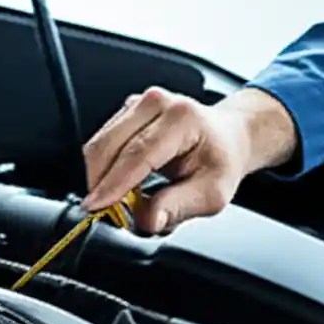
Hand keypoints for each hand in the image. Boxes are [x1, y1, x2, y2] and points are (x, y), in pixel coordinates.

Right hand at [80, 85, 297, 233]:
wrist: (227, 138)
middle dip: (100, 184)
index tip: (95, 208)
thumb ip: (179, 207)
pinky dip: (104, 169)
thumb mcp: (213, 192)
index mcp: (182, 118)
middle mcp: (157, 103)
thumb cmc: (222, 160)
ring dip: (101, 177)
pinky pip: (102, 144)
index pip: (138, 154)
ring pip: (100, 145)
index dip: (113, 184)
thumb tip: (146, 220)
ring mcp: (139, 104)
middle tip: (107, 214)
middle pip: (109, 146)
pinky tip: (123, 184)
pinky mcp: (126, 112)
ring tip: (122, 201)